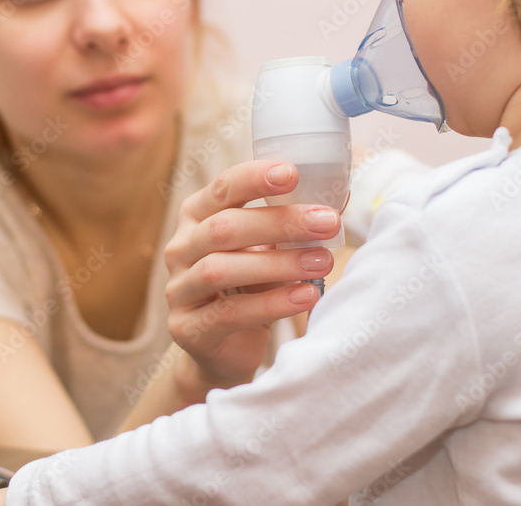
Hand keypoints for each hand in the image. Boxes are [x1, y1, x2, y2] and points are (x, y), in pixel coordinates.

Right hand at [164, 160, 340, 396]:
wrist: (225, 349)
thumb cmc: (250, 288)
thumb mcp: (266, 250)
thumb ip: (288, 227)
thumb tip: (341, 197)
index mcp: (196, 217)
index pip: (222, 189)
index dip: (254, 178)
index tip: (293, 173)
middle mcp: (180, 248)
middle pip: (224, 227)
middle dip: (279, 222)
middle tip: (326, 223)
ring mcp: (179, 290)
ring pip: (220, 269)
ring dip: (277, 264)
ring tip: (322, 262)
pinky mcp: (188, 329)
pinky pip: (228, 314)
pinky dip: (271, 304)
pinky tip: (305, 296)